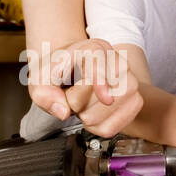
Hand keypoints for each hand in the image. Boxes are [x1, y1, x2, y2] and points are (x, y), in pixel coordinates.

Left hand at [27, 39, 142, 136]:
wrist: (70, 73)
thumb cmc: (58, 73)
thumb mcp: (40, 79)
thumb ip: (43, 93)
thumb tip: (63, 111)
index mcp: (92, 49)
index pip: (102, 65)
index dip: (103, 83)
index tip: (106, 98)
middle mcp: (115, 61)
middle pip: (111, 93)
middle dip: (83, 105)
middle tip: (71, 98)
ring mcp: (130, 80)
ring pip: (120, 108)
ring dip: (94, 117)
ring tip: (83, 106)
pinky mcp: (135, 99)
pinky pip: (122, 123)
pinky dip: (104, 126)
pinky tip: (94, 115)